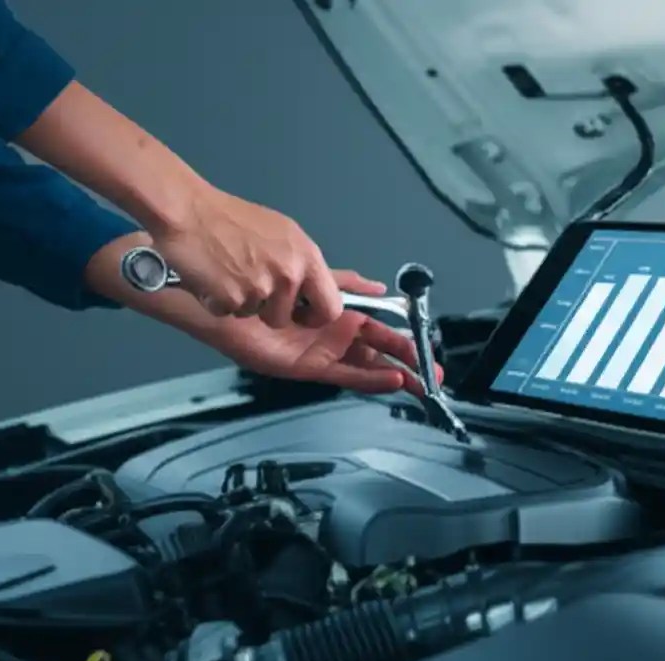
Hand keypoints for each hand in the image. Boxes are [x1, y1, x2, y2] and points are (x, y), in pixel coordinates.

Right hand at [152, 186, 342, 325]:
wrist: (189, 212)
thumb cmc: (232, 218)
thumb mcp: (281, 234)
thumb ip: (299, 262)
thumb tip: (312, 288)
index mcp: (306, 256)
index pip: (331, 307)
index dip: (316, 316)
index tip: (302, 314)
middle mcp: (289, 274)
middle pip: (286, 318)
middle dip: (271, 313)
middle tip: (253, 291)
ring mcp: (261, 288)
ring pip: (256, 316)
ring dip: (242, 303)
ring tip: (229, 274)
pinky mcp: (233, 298)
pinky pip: (230, 313)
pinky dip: (219, 302)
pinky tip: (211, 277)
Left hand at [197, 270, 442, 395]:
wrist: (231, 294)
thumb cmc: (266, 278)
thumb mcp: (315, 274)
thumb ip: (346, 283)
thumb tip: (377, 286)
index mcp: (338, 313)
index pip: (380, 329)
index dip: (404, 339)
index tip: (426, 347)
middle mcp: (333, 335)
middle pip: (379, 352)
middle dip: (407, 363)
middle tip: (433, 374)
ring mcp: (323, 352)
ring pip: (368, 366)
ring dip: (396, 374)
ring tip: (421, 383)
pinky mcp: (309, 366)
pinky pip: (345, 375)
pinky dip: (370, 378)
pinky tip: (393, 380)